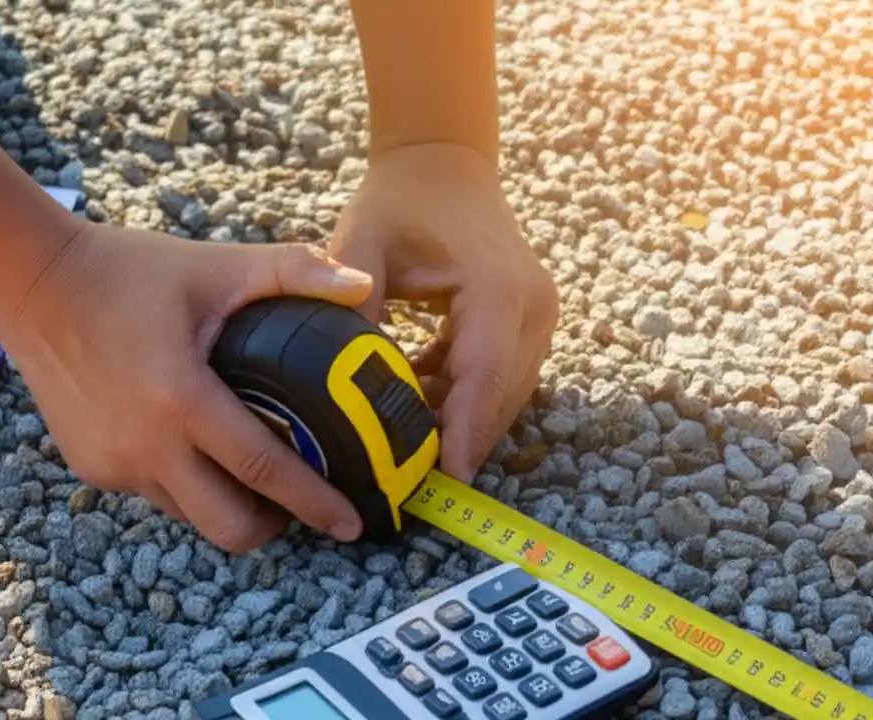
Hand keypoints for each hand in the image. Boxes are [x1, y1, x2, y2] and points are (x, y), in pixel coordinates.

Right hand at [1, 223, 374, 552]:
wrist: (31, 286)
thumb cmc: (125, 273)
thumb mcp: (214, 265)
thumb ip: (292, 271)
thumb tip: (364, 285)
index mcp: (181, 399)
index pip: (264, 472)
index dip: (315, 503)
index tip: (351, 524)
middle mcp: (146, 446)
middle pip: (228, 526)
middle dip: (274, 525)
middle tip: (299, 500)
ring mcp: (114, 464)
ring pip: (190, 515)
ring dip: (227, 505)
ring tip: (250, 471)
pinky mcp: (91, 468)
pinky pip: (153, 494)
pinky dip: (184, 483)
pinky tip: (192, 445)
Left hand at [328, 142, 558, 481]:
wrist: (444, 163)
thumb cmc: (401, 198)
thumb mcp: (362, 240)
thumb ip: (350, 300)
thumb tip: (335, 374)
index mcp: (497, 287)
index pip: (484, 376)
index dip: (466, 433)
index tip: (447, 481)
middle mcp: (532, 306)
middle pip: (500, 396)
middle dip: (458, 440)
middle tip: (405, 479)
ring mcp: (537, 316)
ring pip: (503, 394)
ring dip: (457, 419)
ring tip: (398, 441)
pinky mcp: (528, 323)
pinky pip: (497, 378)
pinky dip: (458, 396)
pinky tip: (410, 400)